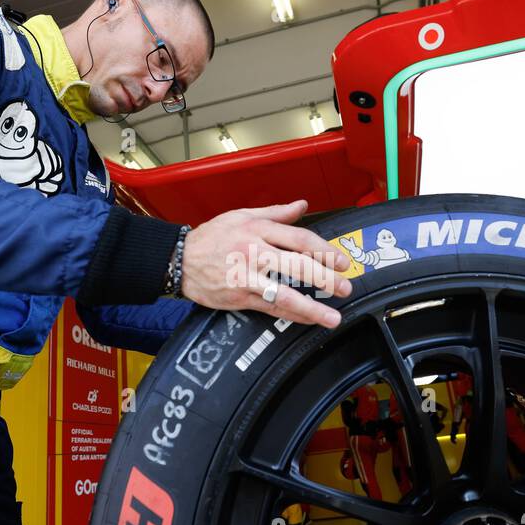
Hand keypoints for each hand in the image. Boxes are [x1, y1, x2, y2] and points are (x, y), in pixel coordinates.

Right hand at [179, 198, 351, 327]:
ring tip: (333, 317)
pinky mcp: (240, 297)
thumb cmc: (211, 237)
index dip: (324, 251)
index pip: (300, 239)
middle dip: (326, 279)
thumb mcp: (241, 215)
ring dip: (313, 308)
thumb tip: (302, 205)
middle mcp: (255, 252)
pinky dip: (293, 316)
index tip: (341, 261)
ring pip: (286, 294)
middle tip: (345, 287)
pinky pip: (272, 309)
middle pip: (298, 267)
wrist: (178, 260)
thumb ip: (275, 213)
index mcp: (258, 229)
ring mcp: (248, 277)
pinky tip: (309, 320)